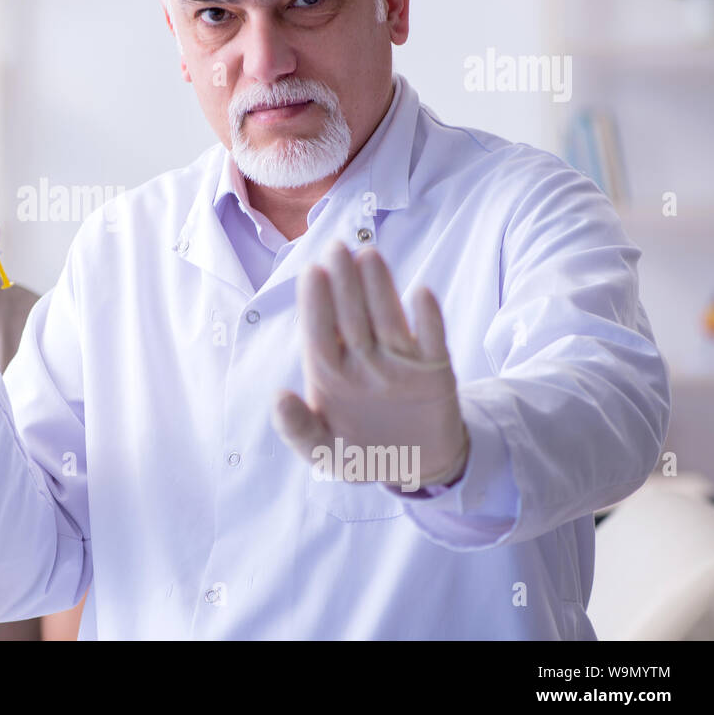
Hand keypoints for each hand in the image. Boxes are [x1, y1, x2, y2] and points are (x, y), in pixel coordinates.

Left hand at [272, 240, 468, 490]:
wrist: (416, 467)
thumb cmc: (360, 453)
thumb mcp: (324, 452)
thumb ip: (298, 430)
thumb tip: (279, 397)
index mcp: (330, 372)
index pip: (319, 331)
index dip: (316, 302)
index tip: (312, 272)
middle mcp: (363, 359)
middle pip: (352, 316)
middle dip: (344, 282)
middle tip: (338, 247)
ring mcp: (399, 361)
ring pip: (388, 319)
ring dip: (380, 288)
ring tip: (369, 256)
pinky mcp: (434, 369)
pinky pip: (432, 341)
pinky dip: (429, 320)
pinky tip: (421, 294)